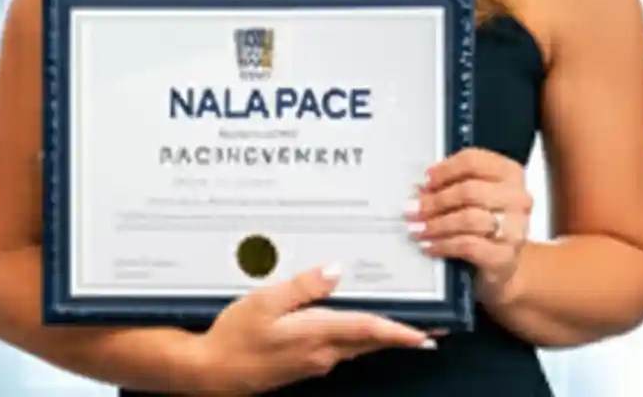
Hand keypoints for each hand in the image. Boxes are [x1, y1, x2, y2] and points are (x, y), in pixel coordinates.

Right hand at [194, 264, 435, 393]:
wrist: (212, 372)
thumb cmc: (234, 337)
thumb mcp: (264, 302)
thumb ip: (303, 286)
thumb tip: (336, 270)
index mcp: (316, 334)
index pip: (368, 330)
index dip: (400, 330)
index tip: (427, 332)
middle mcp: (322, 353)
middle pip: (370, 341)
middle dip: (401, 335)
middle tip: (430, 328)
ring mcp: (314, 361)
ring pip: (357, 346)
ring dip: (380, 337)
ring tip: (401, 324)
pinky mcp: (304, 364)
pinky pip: (339, 349)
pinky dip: (356, 338)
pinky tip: (353, 327)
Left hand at [407, 148, 531, 295]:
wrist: (503, 266)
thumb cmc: (485, 225)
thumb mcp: (472, 199)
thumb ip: (451, 187)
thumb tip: (420, 190)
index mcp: (510, 173)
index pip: (473, 161)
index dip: (445, 170)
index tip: (426, 180)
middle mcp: (517, 198)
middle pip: (469, 191)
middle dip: (435, 201)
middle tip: (413, 209)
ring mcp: (515, 228)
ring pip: (468, 219)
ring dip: (437, 224)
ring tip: (418, 229)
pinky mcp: (506, 256)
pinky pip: (468, 246)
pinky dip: (444, 245)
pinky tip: (430, 247)